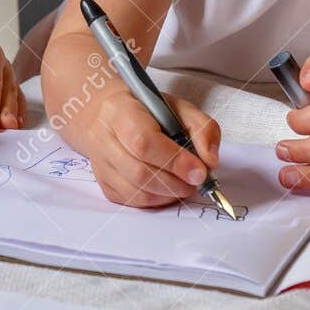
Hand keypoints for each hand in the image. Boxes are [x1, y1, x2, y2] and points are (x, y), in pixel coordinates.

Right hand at [80, 88, 218, 208]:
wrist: (110, 115)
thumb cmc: (147, 111)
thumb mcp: (180, 108)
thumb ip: (202, 129)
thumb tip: (209, 162)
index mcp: (121, 111)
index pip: (143, 141)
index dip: (174, 161)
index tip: (199, 171)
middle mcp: (103, 138)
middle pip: (139, 172)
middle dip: (175, 183)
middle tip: (195, 181)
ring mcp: (100, 163)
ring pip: (136, 191)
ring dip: (168, 194)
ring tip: (184, 184)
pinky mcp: (103, 182)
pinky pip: (131, 201)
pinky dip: (156, 200)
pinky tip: (166, 188)